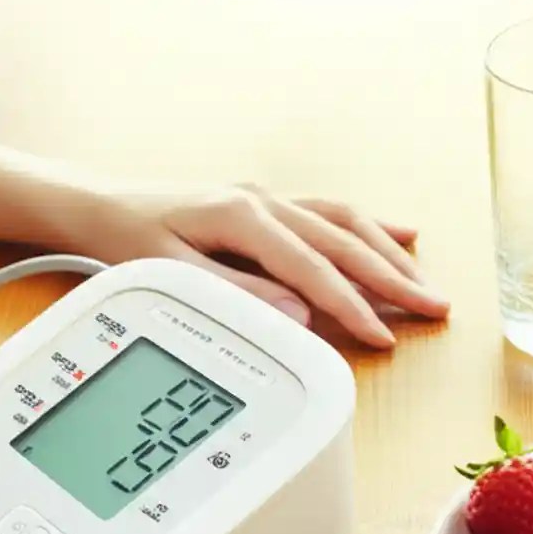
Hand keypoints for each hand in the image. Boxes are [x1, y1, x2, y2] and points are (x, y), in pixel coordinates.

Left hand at [77, 183, 449, 347]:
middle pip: (344, 241)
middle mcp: (262, 201)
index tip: (385, 335)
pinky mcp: (264, 205)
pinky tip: (400, 233)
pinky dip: (369, 226)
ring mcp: (267, 198)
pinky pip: (330, 212)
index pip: (313, 269)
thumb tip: (299, 315)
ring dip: (389, 253)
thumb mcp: (171, 271)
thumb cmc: (124, 238)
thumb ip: (237, 293)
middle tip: (436, 309)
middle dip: (393, 277)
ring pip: (345, 222)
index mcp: (242, 217)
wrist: (96, 205)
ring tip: (426, 283)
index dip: (352, 305)